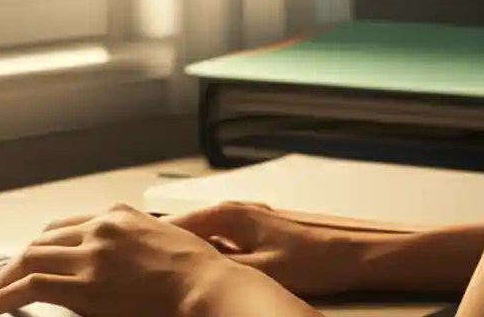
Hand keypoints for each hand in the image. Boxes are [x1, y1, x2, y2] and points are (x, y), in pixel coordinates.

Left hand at [0, 203, 263, 316]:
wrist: (209, 287)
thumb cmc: (200, 273)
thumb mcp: (165, 242)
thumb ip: (136, 244)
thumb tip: (122, 262)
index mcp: (119, 216)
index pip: (66, 225)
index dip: (44, 244)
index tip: (32, 258)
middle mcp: (100, 228)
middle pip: (44, 239)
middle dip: (20, 260)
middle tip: (4, 279)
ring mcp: (91, 255)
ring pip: (30, 258)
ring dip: (5, 278)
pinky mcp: (84, 285)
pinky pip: (31, 286)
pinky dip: (4, 296)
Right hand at [167, 201, 366, 297]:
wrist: (348, 255)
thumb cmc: (310, 261)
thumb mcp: (259, 271)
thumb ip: (219, 267)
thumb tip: (186, 268)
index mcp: (228, 216)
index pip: (174, 224)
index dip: (153, 240)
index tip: (135, 254)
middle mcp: (233, 211)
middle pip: (185, 227)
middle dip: (167, 245)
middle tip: (148, 266)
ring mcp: (244, 218)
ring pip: (202, 234)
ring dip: (188, 250)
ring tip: (172, 271)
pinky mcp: (255, 230)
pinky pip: (219, 239)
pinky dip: (207, 252)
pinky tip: (208, 270)